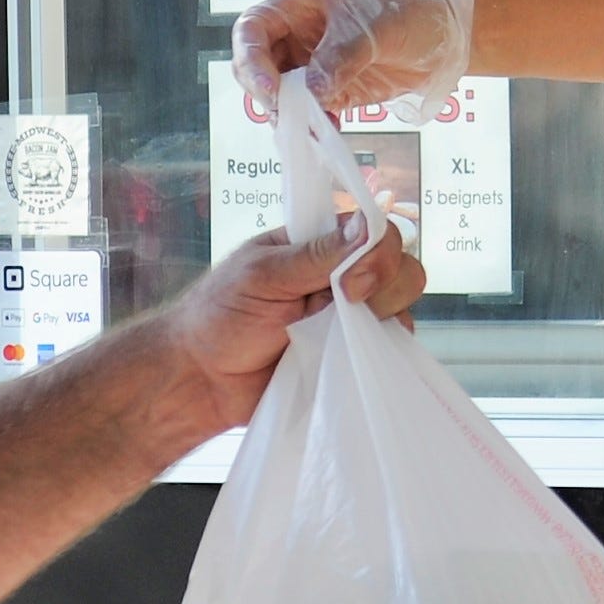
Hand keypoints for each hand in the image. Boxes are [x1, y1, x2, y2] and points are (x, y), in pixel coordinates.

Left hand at [155, 218, 430, 431]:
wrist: (201, 380)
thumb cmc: (219, 317)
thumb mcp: (263, 276)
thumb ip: (317, 254)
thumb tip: (369, 224)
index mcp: (319, 245)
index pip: (377, 233)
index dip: (377, 255)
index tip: (347, 286)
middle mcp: (343, 277)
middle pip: (401, 269)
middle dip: (385, 288)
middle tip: (341, 308)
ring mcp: (351, 319)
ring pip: (401, 309)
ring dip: (382, 323)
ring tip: (336, 340)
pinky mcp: (351, 357)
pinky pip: (389, 350)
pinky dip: (383, 354)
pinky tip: (355, 360)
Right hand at [232, 0, 475, 115]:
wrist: (441, 39)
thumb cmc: (407, 14)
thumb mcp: (372, 29)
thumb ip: (339, 58)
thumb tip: (311, 93)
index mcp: (300, 3)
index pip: (253, 28)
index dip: (251, 59)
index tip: (270, 89)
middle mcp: (296, 32)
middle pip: (256, 64)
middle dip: (264, 92)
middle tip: (286, 114)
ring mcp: (310, 63)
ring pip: (277, 93)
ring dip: (288, 114)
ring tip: (311, 127)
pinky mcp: (328, 90)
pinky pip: (306, 112)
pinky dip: (312, 126)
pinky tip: (329, 132)